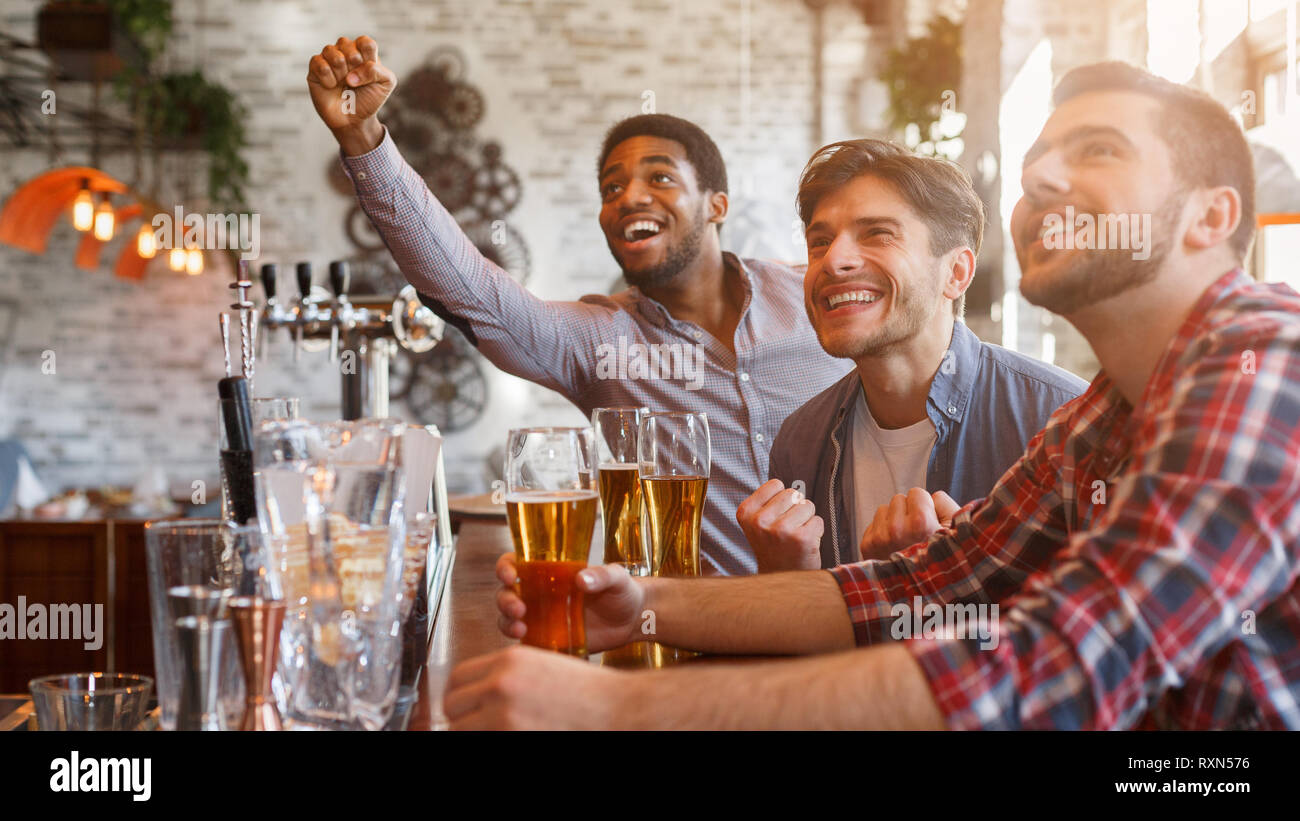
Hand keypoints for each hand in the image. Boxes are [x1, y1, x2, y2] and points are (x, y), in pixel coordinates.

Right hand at [306, 35, 395, 152]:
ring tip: (343, 84)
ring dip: (340, 72)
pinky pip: (318, 63)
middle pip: (346, 44)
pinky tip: (331, 86)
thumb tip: (351, 75)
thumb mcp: (385, 84)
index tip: (368, 73)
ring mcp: (329, 59)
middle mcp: (345, 52)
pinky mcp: (315, 69)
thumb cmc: (369, 100)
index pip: (365, 42)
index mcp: (364, 52)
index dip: (367, 58)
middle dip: (354, 67)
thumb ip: (377, 71)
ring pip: (331, 51)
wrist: (353, 121)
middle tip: (354, 82)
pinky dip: (328, 78)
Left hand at [443, 645, 623, 729]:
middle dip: (461, 717)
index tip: (463, 704)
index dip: (458, 694)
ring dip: (473, 730)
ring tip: (493, 730)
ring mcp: (503, 714)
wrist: (616, 709)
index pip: (457, 677)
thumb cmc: (587, 691)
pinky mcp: (511, 736)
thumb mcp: (543, 665)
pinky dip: (489, 738)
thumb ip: (508, 674)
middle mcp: (501, 684)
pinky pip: (482, 739)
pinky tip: (510, 734)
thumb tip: (480, 691)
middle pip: (452, 705)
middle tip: (475, 723)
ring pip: (459, 728)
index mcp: (508, 660)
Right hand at [494, 552, 645, 651]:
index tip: (511, 575)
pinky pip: (526, 641)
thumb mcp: (617, 577)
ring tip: (521, 628)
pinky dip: (521, 643)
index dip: (505, 567)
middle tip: (519, 609)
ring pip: (509, 618)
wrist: (633, 620)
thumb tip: (581, 579)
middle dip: (505, 600)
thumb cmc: (623, 590)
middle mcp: (540, 592)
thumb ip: (602, 575)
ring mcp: (542, 616)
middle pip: (506, 593)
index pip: (516, 563)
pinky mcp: (548, 638)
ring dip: (507, 622)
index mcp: (550, 571)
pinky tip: (529, 643)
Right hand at [737, 479, 822, 571]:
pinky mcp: (802, 539)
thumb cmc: (774, 548)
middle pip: (793, 493)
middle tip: (787, 531)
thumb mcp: (758, 523)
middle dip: (795, 509)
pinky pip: (818, 521)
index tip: (775, 518)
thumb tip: (796, 488)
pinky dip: (815, 532)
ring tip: (795, 538)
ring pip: (807, 505)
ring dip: (806, 520)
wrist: (780, 582)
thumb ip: (770, 502)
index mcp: (746, 513)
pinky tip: (804, 545)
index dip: (781, 500)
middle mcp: (760, 521)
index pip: (776, 484)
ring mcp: (781, 530)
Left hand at [858, 488, 959, 560]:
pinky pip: (874, 523)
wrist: (918, 594)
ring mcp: (879, 538)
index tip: (928, 524)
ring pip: (884, 509)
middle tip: (917, 535)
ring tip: (905, 542)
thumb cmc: (941, 563)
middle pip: (899, 499)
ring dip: (894, 521)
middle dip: (908, 512)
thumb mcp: (957, 533)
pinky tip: (894, 547)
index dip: (925, 506)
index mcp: (920, 523)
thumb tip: (932, 497)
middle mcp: (896, 529)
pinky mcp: (867, 545)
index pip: (917, 492)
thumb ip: (946, 506)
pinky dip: (883, 531)